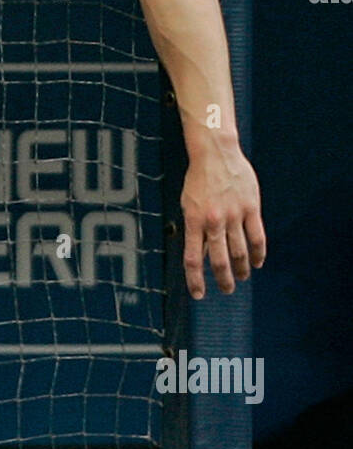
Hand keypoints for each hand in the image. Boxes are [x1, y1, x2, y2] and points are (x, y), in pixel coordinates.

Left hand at [181, 143, 265, 298]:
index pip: (192, 259)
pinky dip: (258, 253)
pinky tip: (258, 262)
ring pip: (240, 252)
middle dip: (223, 280)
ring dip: (241, 269)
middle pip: (219, 260)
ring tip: (242, 277)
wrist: (215, 153)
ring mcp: (234, 215)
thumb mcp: (189, 205)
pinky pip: (257, 237)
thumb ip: (196, 230)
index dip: (195, 280)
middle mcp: (213, 221)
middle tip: (227, 289)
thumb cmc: (198, 180)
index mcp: (194, 221)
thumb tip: (201, 256)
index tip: (198, 295)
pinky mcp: (251, 208)